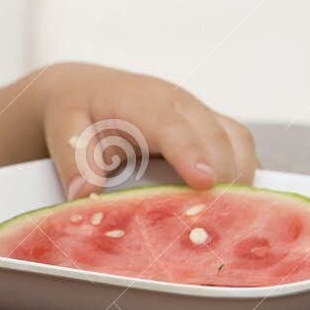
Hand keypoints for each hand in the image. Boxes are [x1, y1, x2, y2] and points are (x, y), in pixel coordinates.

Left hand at [38, 62, 258, 198]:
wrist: (86, 90)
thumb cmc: (77, 111)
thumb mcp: (64, 130)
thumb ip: (75, 160)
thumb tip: (83, 193)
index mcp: (141, 102)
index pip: (171, 127)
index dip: (190, 153)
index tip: (203, 181)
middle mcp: (178, 104)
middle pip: (216, 136)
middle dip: (224, 175)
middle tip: (219, 218)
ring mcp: (199, 113)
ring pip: (236, 139)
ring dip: (241, 176)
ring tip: (232, 216)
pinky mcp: (211, 126)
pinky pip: (240, 146)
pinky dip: (245, 173)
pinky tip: (239, 204)